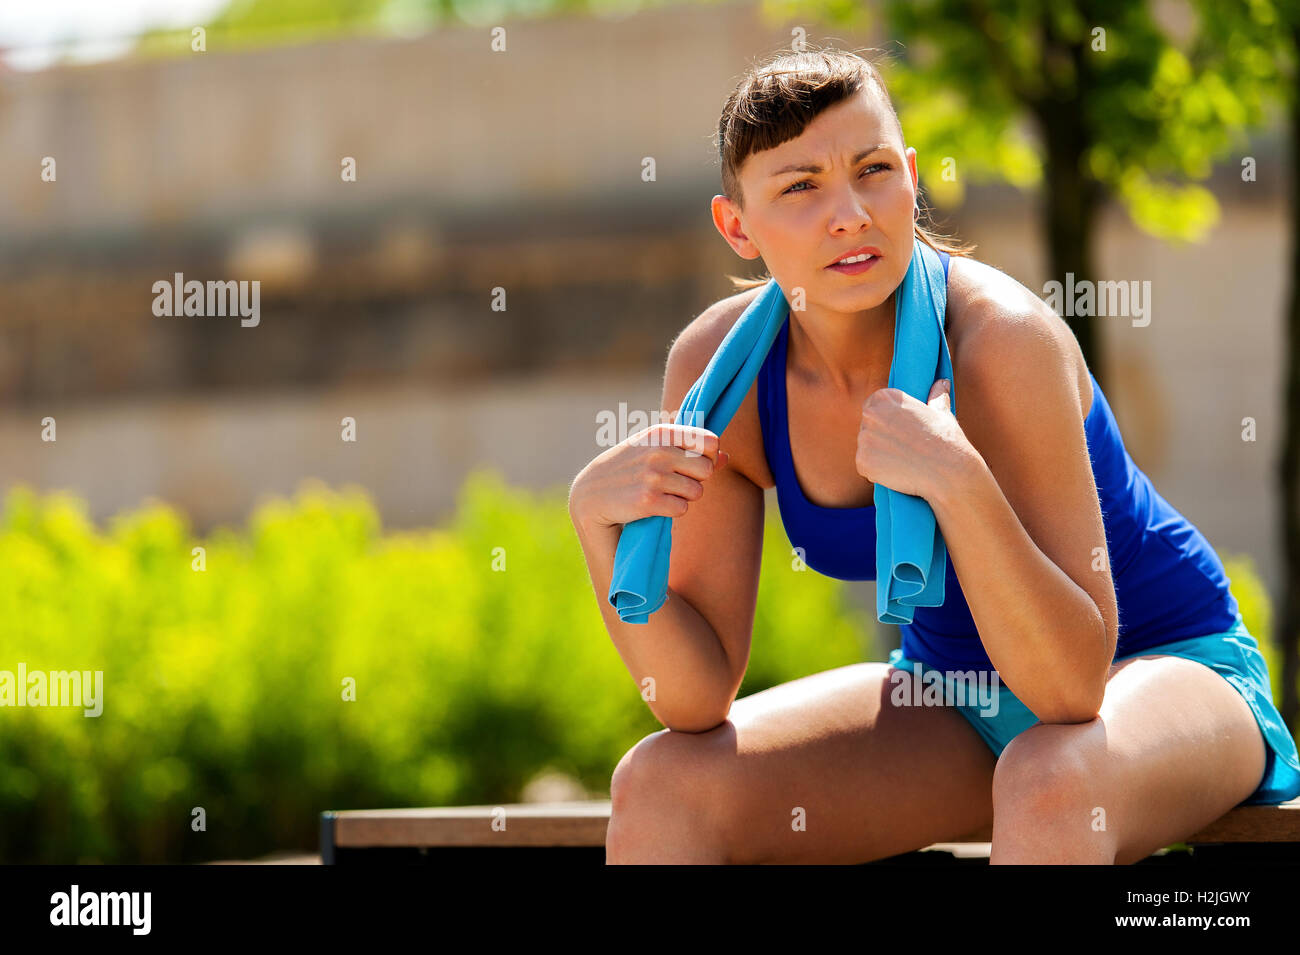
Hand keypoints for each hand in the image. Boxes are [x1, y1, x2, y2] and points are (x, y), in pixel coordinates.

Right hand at [569, 423, 730, 529]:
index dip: (708, 457)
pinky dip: (672, 511)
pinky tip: (654, 506)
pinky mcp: (648, 501)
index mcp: (662, 432)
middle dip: (696, 480)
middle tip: (673, 483)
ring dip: (683, 497)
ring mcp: (653, 476)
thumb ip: (691, 450)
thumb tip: (725, 457)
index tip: (691, 464)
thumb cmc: (629, 469)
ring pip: (697, 492)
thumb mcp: (655, 450)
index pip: (710, 442)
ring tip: (661, 493)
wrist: (591, 494)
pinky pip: (683, 509)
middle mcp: (659, 451)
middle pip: (707, 469)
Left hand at [856, 378, 972, 500]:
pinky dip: (877, 472)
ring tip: (903, 460)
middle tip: (903, 448)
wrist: (948, 470)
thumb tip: (942, 382)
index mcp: (884, 397)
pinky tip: (896, 473)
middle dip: (880, 438)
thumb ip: (936, 396)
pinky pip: (865, 467)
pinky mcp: (862, 462)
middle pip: (868, 428)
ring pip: (866, 448)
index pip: (874, 407)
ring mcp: (864, 439)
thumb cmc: (946, 440)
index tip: (900, 430)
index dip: (886, 421)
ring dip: (879, 456)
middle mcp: (869, 414)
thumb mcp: (942, 412)